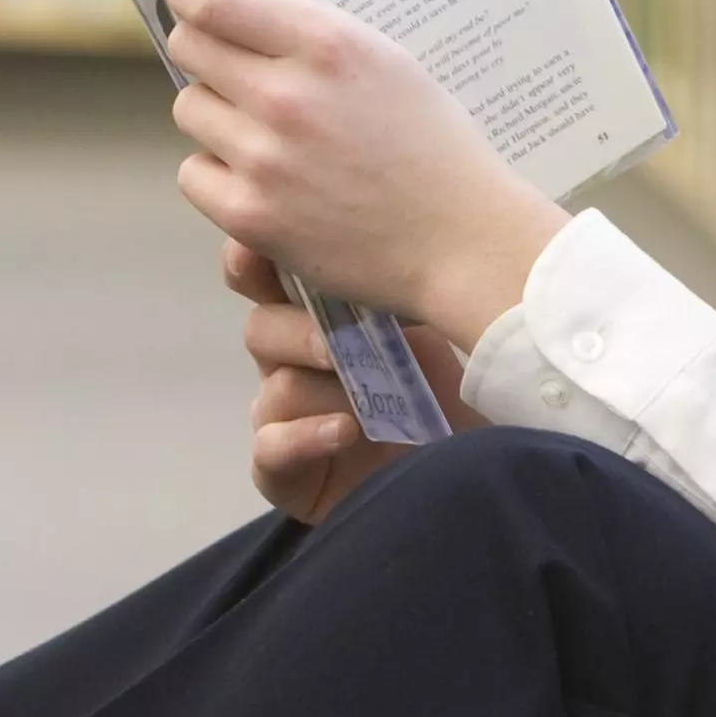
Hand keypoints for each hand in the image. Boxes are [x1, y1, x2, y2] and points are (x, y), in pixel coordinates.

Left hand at [164, 0, 566, 341]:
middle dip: (209, 52)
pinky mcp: (252, 216)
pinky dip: (221, 176)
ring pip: (189, 109)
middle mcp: (289, 97)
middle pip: (187, 47)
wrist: (460, 240)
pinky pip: (193, 174)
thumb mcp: (376, 52)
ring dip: (218, 116)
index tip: (200, 0)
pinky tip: (268, 181)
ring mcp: (266, 160)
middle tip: (250, 75)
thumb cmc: (425, 141)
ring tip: (273, 135)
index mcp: (327, 43)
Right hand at [226, 237, 477, 523]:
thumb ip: (391, 289)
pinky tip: (344, 431)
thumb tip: (379, 241)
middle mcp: (292, 365)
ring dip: (316, 388)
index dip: (252, 261)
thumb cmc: (445, 398)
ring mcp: (285, 418)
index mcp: (315, 319)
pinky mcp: (284, 471)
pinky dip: (304, 436)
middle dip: (295, 330)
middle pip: (261, 330)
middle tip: (333, 340)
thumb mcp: (429, 332)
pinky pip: (270, 448)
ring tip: (359, 394)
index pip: (264, 280)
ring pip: (273, 389)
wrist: (463, 475)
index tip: (259, 248)